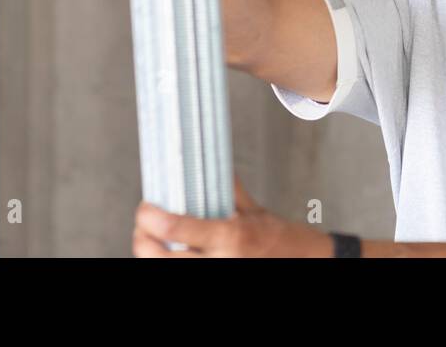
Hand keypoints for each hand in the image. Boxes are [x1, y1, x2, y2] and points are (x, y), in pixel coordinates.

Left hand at [132, 178, 332, 257]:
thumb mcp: (255, 210)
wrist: (304, 262)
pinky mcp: (217, 280)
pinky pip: (181, 273)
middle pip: (160, 258)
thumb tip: (212, 164)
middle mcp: (220, 262)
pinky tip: (170, 253)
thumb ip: (229, 190)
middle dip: (141, 240)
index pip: (176, 230)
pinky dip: (170, 263)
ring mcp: (218, 275)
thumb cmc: (282, 240)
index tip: (145, 207)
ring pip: (166, 270)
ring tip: (152, 239)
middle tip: (142, 225)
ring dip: (152, 254)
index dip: (150, 218)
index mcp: (231, 238)